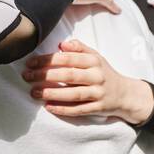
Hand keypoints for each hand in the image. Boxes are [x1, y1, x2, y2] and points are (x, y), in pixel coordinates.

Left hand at [22, 39, 153, 124]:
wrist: (126, 94)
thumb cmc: (103, 73)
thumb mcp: (95, 57)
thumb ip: (79, 49)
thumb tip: (62, 44)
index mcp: (94, 61)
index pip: (69, 58)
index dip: (48, 60)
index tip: (31, 62)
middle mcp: (97, 76)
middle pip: (69, 75)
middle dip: (46, 75)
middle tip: (27, 76)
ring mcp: (99, 93)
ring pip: (74, 94)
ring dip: (52, 93)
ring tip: (34, 92)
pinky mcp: (99, 108)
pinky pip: (79, 110)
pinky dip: (64, 109)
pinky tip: (49, 107)